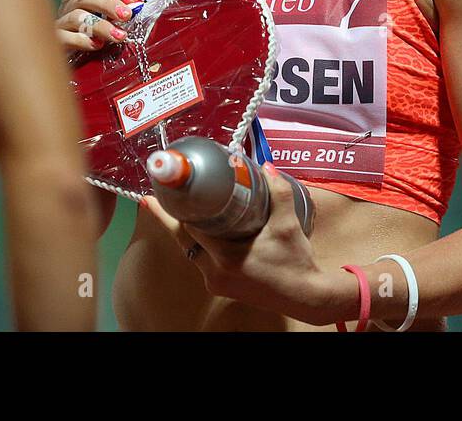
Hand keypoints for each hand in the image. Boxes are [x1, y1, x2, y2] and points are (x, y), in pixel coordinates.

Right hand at [53, 0, 133, 51]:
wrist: (83, 66)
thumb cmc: (103, 35)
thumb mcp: (119, 17)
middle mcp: (70, 8)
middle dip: (107, 4)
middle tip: (126, 14)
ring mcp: (62, 25)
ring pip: (78, 18)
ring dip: (101, 27)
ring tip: (119, 36)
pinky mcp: (58, 44)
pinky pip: (67, 39)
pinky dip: (83, 41)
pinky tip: (96, 45)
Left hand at [141, 164, 349, 325]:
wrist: (306, 296)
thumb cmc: (296, 261)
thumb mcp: (288, 223)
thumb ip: (277, 192)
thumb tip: (266, 166)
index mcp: (227, 257)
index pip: (189, 229)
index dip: (174, 209)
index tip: (155, 195)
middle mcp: (215, 273)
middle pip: (184, 240)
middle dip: (171, 218)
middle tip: (155, 198)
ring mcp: (216, 283)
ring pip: (191, 251)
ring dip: (185, 231)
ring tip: (178, 208)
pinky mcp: (221, 287)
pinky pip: (201, 260)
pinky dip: (199, 243)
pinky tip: (202, 228)